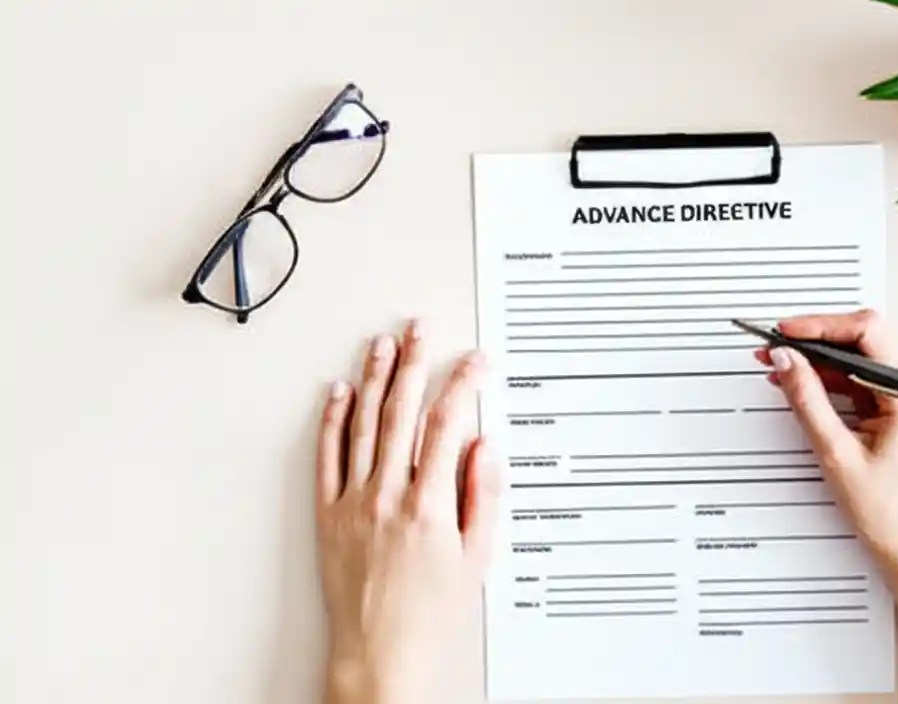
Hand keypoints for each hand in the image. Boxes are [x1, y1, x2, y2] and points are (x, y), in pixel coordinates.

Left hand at [315, 320, 498, 703]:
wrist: (379, 654)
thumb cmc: (430, 614)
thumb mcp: (476, 560)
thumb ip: (483, 497)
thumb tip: (484, 448)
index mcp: (429, 505)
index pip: (447, 425)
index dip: (462, 385)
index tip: (474, 362)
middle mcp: (387, 496)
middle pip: (401, 413)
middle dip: (413, 364)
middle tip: (419, 331)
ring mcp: (353, 503)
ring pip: (362, 426)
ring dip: (372, 379)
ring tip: (381, 346)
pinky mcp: (329, 516)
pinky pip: (327, 458)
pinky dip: (331, 421)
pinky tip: (337, 394)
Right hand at [757, 310, 897, 563]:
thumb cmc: (890, 513)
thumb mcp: (837, 453)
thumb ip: (808, 400)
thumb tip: (787, 361)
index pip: (868, 333)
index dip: (821, 325)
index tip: (787, 332)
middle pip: (864, 340)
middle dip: (816, 340)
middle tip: (776, 346)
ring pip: (859, 359)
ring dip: (819, 360)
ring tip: (780, 365)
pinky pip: (861, 381)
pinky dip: (830, 380)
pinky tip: (801, 383)